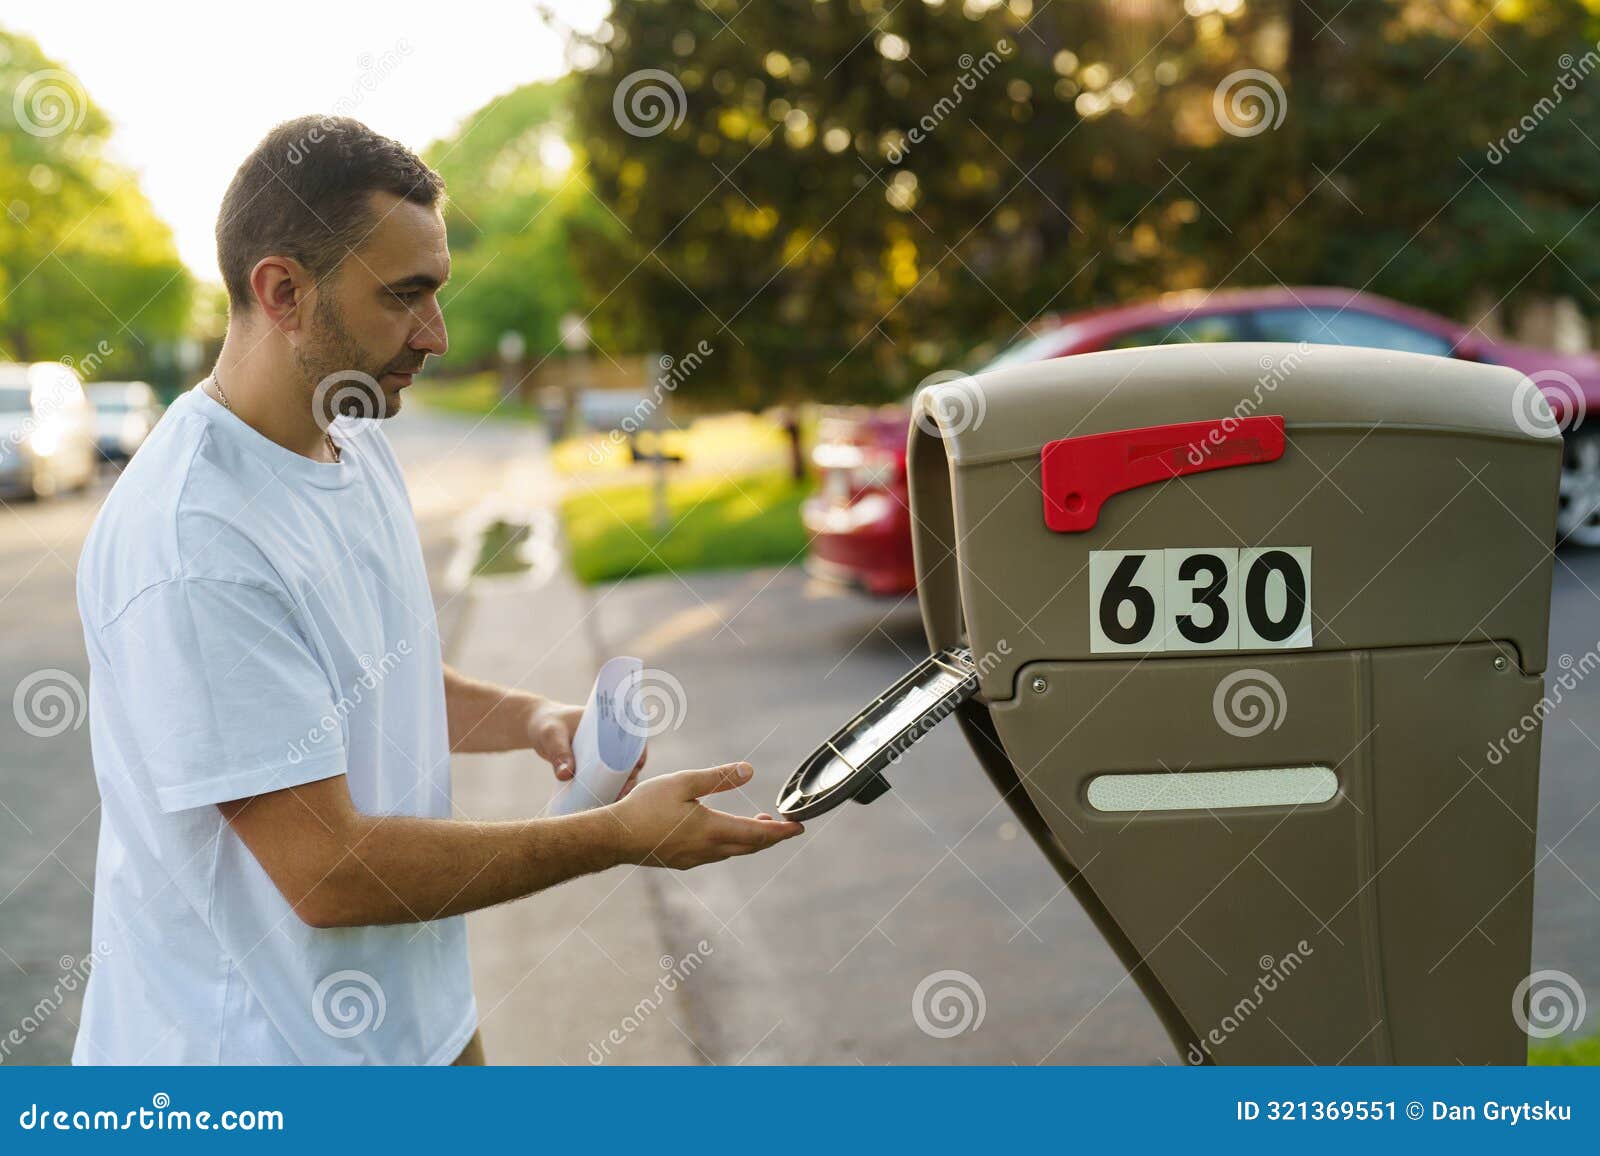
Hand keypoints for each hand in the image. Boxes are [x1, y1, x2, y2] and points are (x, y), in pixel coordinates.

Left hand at [527, 699, 647, 793]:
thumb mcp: (551, 735)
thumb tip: (566, 776)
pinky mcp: (593, 767)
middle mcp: (609, 740)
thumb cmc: (547, 724)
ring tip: (615, 801)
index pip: (631, 736)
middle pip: (627, 759)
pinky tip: (603, 804)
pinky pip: (604, 780)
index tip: (637, 765)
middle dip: (629, 776)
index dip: (638, 751)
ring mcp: (602, 755)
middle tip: (624, 791)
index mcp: (607, 724)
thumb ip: (558, 752)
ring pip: (617, 773)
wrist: (536, 727)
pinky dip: (606, 790)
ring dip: (619, 786)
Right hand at [608, 762, 802, 868]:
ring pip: (733, 851)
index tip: (799, 827)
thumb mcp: (683, 783)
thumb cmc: (645, 807)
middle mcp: (708, 850)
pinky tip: (723, 834)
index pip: (758, 834)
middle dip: (771, 837)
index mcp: (712, 830)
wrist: (614, 837)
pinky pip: (715, 854)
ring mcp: (694, 859)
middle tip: (785, 826)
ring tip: (760, 826)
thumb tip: (750, 770)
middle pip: (750, 846)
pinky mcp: (681, 861)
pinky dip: (730, 844)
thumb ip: (718, 778)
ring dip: (750, 840)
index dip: (782, 831)